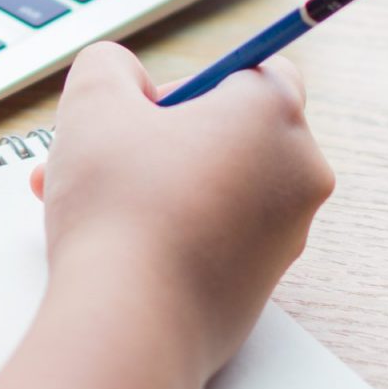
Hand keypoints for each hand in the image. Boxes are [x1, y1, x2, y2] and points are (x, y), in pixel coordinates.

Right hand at [32, 43, 331, 362]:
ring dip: (159, 183)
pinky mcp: (264, 284)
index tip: (148, 108)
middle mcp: (299, 173)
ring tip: (88, 199)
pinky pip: (221, 235)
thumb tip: (125, 76)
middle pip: (234, 131)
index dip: (196, 82)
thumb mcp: (93, 101)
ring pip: (220, 186)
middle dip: (162, 138)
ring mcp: (287, 235)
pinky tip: (117, 241)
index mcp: (274, 114)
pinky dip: (176, 230)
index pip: (258, 68)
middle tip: (106, 152)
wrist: (131, 323)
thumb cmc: (119, 208)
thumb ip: (110, 65)